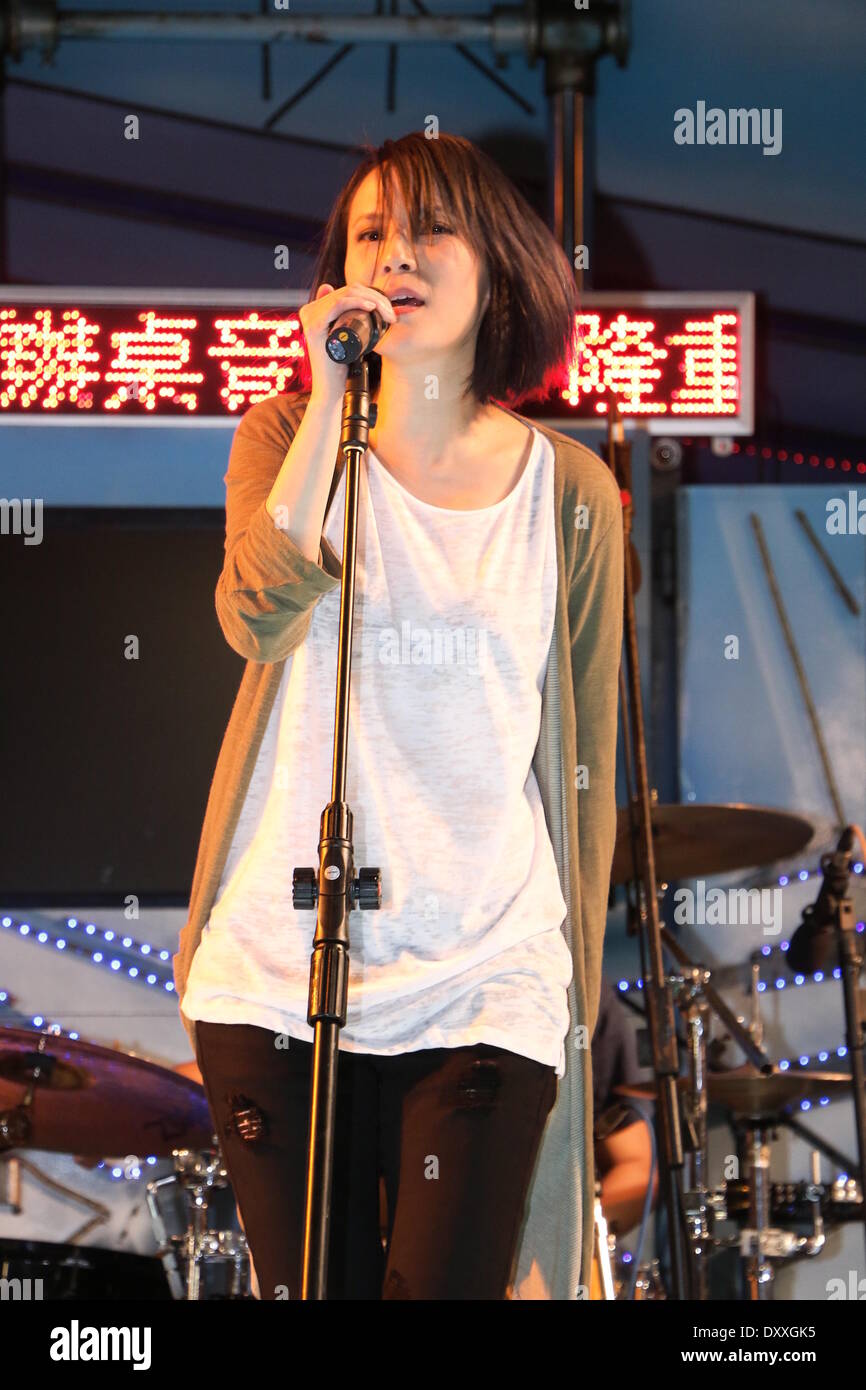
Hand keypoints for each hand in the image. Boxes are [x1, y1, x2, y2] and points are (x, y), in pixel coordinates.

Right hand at [299, 282, 395, 403]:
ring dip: (373, 300)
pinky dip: (357, 302)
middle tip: (391, 314)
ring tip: (387, 313)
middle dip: (375, 297)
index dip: (370, 294)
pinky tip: (371, 307)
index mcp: (315, 310)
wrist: (331, 389)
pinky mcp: (314, 325)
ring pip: (346, 294)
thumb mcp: (345, 338)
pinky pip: (338, 304)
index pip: (347, 291)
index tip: (388, 310)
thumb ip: (345, 321)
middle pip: (347, 290)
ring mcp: (309, 316)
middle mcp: (309, 310)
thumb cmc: (340, 366)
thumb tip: (358, 308)